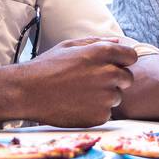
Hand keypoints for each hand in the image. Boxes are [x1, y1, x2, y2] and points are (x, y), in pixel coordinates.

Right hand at [17, 37, 137, 127]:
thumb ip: (97, 43)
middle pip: (128, 79)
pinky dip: (95, 111)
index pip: (132, 57)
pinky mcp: (100, 116)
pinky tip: (77, 106)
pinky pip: (106, 113)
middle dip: (115, 80)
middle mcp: (108, 73)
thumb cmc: (46, 67)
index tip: (113, 66)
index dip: (123, 62)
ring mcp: (106, 96)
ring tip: (80, 94)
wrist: (27, 92)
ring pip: (116, 97)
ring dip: (104, 97)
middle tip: (91, 83)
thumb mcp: (69, 46)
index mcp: (102, 53)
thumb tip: (117, 43)